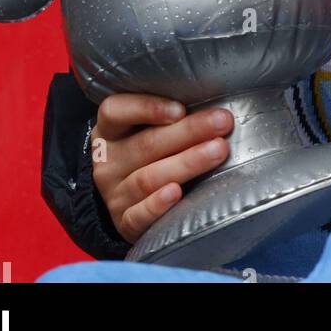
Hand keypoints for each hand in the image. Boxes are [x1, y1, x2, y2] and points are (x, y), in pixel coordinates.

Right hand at [88, 93, 234, 243]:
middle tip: (222, 122)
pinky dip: (157, 205)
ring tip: (217, 151)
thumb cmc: (150, 151)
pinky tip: (176, 193)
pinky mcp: (125, 222)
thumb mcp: (147, 129)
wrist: (130, 200)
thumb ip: (172, 117)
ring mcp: (114, 194)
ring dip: (187, 163)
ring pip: (148, 178)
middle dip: (188, 132)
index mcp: (110, 130)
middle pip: (145, 144)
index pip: (115, 111)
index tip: (181, 109)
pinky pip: (138, 215)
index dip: (146, 108)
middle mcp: (109, 162)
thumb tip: (213, 108)